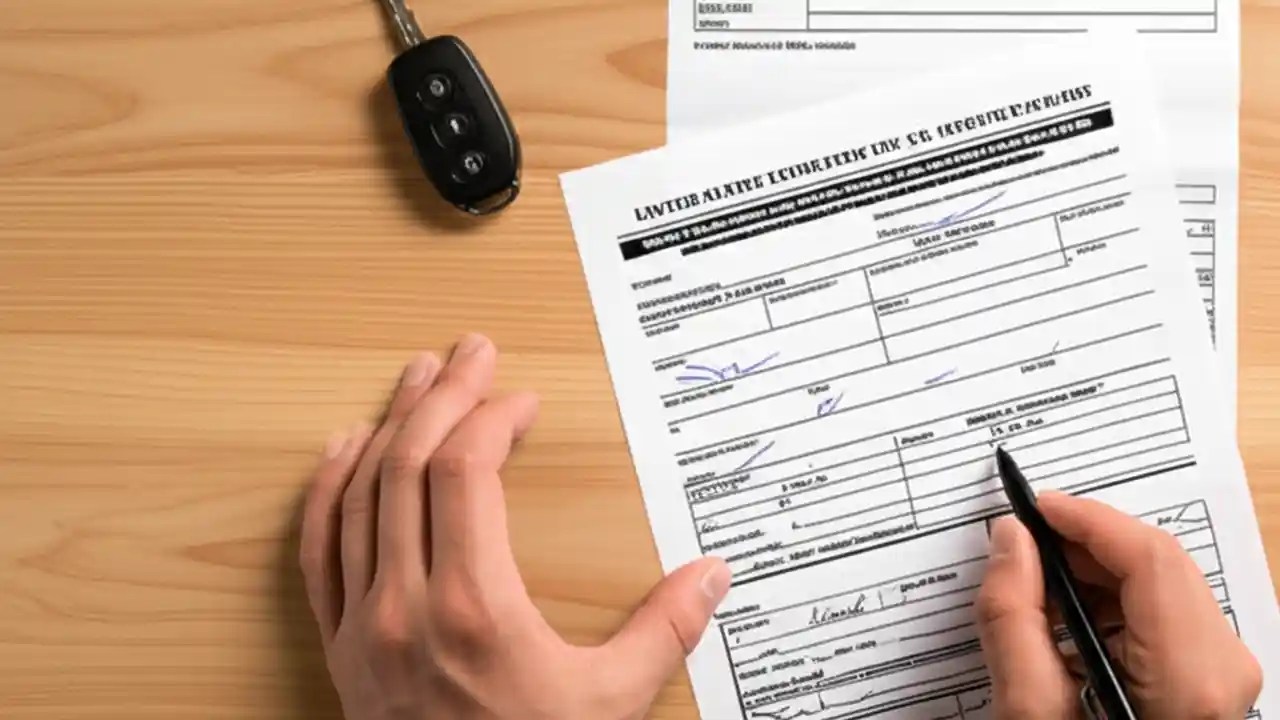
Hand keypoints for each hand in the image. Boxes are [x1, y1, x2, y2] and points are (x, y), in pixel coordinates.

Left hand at [298, 334, 730, 719]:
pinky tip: (342, 452)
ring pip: (360, 493)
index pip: (466, 472)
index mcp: (473, 608)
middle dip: (442, 396)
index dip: (492, 418)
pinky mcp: (341, 644)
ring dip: (388, 426)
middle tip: (468, 351)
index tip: (522, 401)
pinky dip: (328, 489)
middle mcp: (405, 605)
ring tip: (416, 380)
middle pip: (409, 464)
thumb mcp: (609, 704)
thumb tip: (712, 574)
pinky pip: (320, 548)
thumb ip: (664, 632)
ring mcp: (364, 623)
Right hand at [976, 492, 1261, 719]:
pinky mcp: (1206, 684)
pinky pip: (1161, 618)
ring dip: (1091, 578)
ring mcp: (1220, 678)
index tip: (1032, 507)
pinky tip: (1064, 628)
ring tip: (1033, 599)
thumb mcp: (1030, 712)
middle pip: (1155, 566)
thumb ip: (1013, 617)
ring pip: (1158, 589)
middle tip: (1019, 549)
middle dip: (1081, 547)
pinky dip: (1109, 608)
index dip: (1085, 519)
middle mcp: (1222, 669)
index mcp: (1189, 677)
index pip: (1148, 557)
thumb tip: (1009, 542)